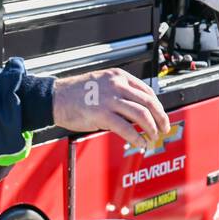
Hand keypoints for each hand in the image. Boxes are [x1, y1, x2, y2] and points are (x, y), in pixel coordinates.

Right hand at [52, 69, 171, 153]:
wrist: (55, 98)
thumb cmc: (75, 93)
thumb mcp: (102, 83)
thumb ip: (119, 92)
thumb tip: (136, 108)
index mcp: (118, 76)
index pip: (147, 91)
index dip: (158, 106)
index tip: (161, 115)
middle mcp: (117, 86)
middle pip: (149, 102)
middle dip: (160, 117)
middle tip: (164, 127)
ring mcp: (110, 100)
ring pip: (141, 115)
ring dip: (151, 129)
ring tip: (153, 137)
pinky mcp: (102, 114)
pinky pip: (126, 128)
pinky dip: (137, 138)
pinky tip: (140, 143)